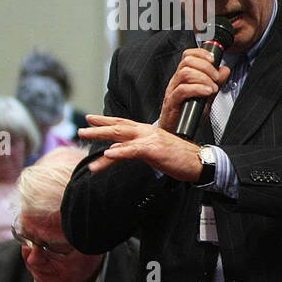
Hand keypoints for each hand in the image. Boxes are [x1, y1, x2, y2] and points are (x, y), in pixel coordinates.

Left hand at [79, 115, 202, 180]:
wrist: (200, 162)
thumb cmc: (181, 158)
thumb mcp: (157, 151)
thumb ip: (137, 150)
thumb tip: (118, 152)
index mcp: (148, 131)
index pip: (124, 123)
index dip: (106, 121)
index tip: (91, 119)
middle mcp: (147, 132)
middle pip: (118, 126)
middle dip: (98, 127)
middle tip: (81, 128)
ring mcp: (150, 140)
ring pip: (120, 135)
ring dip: (101, 134)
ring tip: (86, 135)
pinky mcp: (153, 150)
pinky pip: (132, 150)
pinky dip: (119, 152)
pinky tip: (107, 154)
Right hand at [160, 47, 229, 132]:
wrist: (179, 131)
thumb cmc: (190, 113)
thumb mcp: (207, 95)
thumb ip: (215, 82)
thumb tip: (225, 69)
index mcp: (183, 77)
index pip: (188, 55)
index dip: (201, 53)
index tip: (213, 59)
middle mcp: (176, 81)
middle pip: (187, 61)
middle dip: (206, 66)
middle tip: (216, 77)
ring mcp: (172, 91)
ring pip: (185, 73)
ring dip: (203, 78)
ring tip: (213, 88)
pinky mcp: (171, 102)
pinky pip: (183, 90)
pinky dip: (198, 89)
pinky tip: (207, 93)